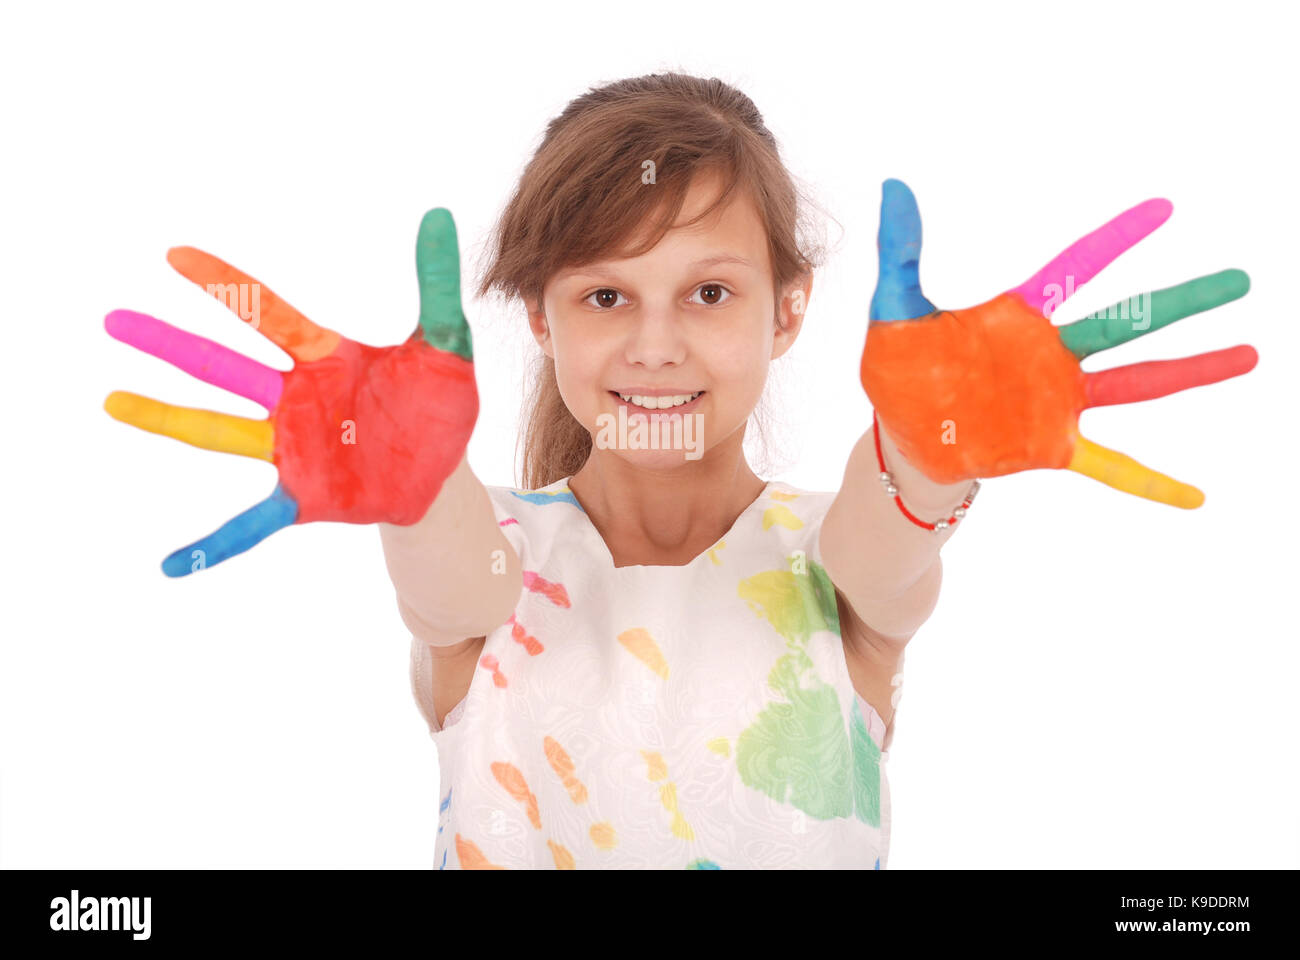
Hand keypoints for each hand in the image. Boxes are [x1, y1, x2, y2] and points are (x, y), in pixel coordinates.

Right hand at [104, 208, 478, 575]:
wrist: (443, 474)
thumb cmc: (437, 406)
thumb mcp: (446, 346)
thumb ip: (434, 287)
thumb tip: (439, 216)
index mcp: (325, 358)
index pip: (266, 313)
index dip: (224, 286)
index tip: (176, 256)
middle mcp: (296, 400)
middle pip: (223, 366)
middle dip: (171, 343)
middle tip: (115, 320)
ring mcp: (292, 448)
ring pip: (218, 430)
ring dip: (167, 419)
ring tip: (114, 402)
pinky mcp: (302, 496)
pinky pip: (250, 522)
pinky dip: (213, 544)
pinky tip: (173, 566)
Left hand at [859, 179, 1256, 507]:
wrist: (903, 439)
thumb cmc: (901, 372)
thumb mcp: (893, 314)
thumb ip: (900, 256)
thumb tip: (894, 187)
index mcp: (1020, 318)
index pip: (1075, 268)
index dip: (1116, 239)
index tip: (1163, 209)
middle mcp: (1052, 355)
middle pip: (1129, 319)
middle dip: (1185, 301)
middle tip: (1241, 280)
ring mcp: (1059, 401)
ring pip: (1139, 381)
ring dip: (1192, 371)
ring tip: (1249, 354)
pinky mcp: (1053, 446)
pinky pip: (1112, 465)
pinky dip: (1151, 482)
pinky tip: (1195, 498)